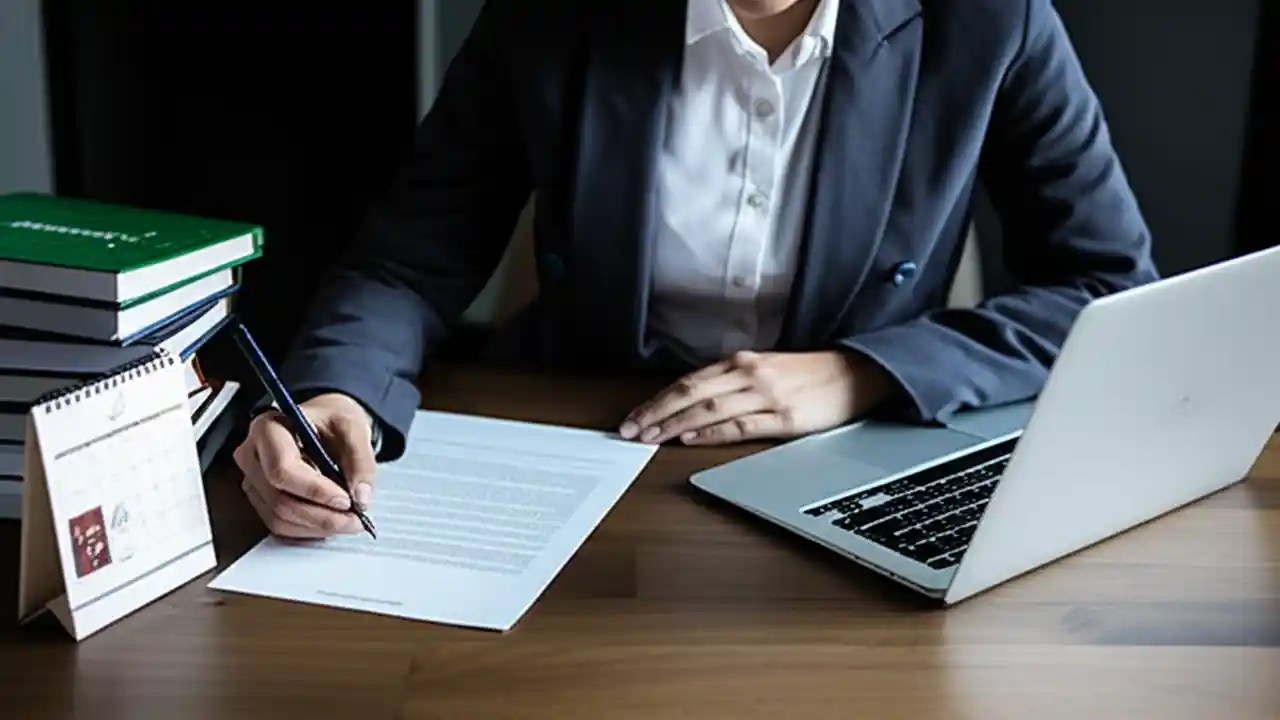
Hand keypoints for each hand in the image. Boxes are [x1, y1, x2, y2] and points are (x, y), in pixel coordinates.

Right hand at [233, 393, 376, 537]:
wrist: (323, 425)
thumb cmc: (332, 422)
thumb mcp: (354, 428)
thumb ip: (361, 460)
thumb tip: (361, 498)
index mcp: (268, 429)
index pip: (282, 469)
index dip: (315, 490)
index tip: (346, 500)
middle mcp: (251, 456)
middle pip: (279, 499)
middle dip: (321, 515)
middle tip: (356, 519)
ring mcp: (252, 480)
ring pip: (280, 517)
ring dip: (318, 526)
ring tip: (350, 522)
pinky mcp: (260, 500)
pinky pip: (280, 525)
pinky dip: (309, 529)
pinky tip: (332, 522)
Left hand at [620, 350, 892, 445]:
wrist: (855, 374)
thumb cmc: (807, 375)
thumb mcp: (764, 369)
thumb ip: (730, 382)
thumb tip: (692, 403)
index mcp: (741, 362)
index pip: (687, 382)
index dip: (657, 401)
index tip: (634, 417)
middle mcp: (749, 374)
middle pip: (691, 394)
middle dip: (656, 414)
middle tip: (630, 431)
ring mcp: (766, 396)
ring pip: (709, 410)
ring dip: (675, 425)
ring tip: (651, 438)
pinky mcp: (785, 419)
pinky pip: (740, 426)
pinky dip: (712, 433)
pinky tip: (692, 439)